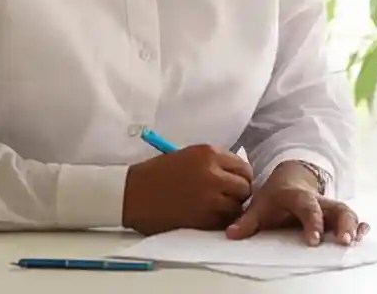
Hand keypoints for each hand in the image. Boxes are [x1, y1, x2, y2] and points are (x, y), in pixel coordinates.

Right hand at [122, 145, 252, 234]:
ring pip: (237, 207)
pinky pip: (223, 221)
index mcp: (209, 154)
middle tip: (227, 198)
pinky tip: (207, 217)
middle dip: (238, 194)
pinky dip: (220, 221)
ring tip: (215, 209)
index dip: (241, 178)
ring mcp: (209, 198)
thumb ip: (214, 163)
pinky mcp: (201, 218)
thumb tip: (235, 175)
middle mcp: (213, 174)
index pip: (244, 168)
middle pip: (244, 187)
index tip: (233, 184)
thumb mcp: (188, 156)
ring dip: (230, 209)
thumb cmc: (157, 173)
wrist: (131, 193)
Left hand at [226, 161, 368, 245]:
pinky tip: (365, 234)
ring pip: (346, 212)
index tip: (313, 239)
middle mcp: (318, 200)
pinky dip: (360, 225)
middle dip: (342, 224)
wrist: (290, 179)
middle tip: (344, 241)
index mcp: (298, 196)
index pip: (307, 207)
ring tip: (354, 241)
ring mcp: (329, 206)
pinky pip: (352, 217)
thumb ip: (247, 221)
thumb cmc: (276, 196)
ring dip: (353, 226)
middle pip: (335, 208)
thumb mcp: (260, 204)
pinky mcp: (336, 213)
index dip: (312, 222)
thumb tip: (231, 234)